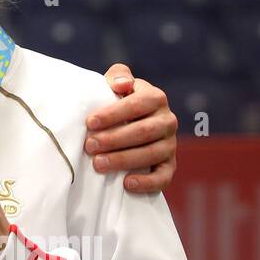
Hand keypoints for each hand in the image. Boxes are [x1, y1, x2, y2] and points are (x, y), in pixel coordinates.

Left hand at [87, 64, 177, 194]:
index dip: (113, 114)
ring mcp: (170, 144)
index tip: (90, 123)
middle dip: (114, 140)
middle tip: (89, 146)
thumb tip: (121, 84)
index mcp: (155, 97)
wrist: (130, 122)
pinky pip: (164, 176)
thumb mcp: (117, 84)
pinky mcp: (169, 165)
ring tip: (98, 164)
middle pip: (143, 131)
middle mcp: (167, 120)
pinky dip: (147, 182)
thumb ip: (118, 76)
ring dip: (124, 160)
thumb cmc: (117, 101)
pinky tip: (126, 184)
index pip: (137, 104)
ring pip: (151, 154)